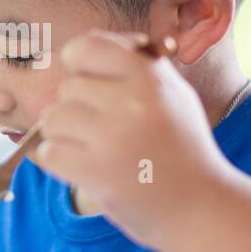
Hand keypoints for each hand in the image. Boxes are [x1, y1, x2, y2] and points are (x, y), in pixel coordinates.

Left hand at [27, 29, 229, 251]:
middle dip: (76, 108)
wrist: (201, 207)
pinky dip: (58, 161)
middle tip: (102, 130)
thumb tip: (89, 44)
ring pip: (52, 119)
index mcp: (149, 76)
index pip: (85, 47)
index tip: (87, 82)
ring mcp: (111, 136)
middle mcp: (130, 101)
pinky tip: (82, 167)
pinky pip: (48, 151)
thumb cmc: (184, 148)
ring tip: (91, 149)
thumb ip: (136, 64)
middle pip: (67, 88)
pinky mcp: (95, 171)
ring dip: (63, 135)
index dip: (78, 64)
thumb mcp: (174, 94)